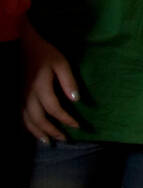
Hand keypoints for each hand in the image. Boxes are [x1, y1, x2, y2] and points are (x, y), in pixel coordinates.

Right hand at [20, 27, 79, 142]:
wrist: (28, 45)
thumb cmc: (48, 54)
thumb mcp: (62, 64)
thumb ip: (69, 82)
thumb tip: (76, 100)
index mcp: (40, 86)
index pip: (54, 109)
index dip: (65, 119)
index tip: (77, 126)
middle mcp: (28, 94)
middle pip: (38, 118)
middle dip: (51, 131)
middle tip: (64, 139)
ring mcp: (22, 95)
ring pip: (27, 119)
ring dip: (37, 132)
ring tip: (48, 142)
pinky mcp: (20, 95)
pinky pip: (21, 115)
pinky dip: (28, 126)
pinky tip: (35, 131)